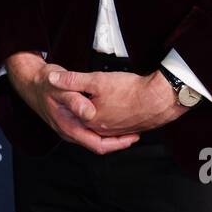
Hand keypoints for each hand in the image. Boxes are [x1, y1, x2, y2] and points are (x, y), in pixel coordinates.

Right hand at [5, 51, 139, 153]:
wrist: (31, 81)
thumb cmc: (45, 83)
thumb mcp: (59, 87)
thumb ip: (74, 99)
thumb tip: (88, 113)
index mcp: (68, 127)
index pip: (98, 145)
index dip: (117, 144)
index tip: (132, 136)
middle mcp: (70, 131)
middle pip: (99, 144)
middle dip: (119, 141)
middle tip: (137, 133)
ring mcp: (71, 128)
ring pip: (96, 138)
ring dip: (113, 135)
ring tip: (130, 128)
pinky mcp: (73, 121)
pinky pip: (92, 130)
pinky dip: (105, 128)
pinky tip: (115, 119)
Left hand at [47, 67, 191, 134]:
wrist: (159, 99)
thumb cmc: (130, 90)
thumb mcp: (97, 80)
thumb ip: (73, 80)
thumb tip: (53, 80)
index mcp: (91, 121)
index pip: (73, 114)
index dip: (69, 101)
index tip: (68, 92)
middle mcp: (103, 130)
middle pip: (86, 121)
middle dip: (81, 112)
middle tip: (78, 101)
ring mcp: (118, 131)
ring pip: (102, 125)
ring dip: (97, 116)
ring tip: (97, 103)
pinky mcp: (132, 129)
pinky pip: (117, 127)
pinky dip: (111, 117)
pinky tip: (116, 107)